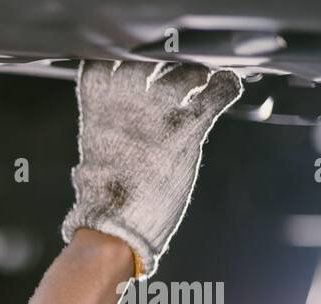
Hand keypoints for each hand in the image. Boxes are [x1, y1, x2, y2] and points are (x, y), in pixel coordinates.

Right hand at [61, 60, 242, 276]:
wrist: (113, 228)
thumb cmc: (102, 199)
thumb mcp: (94, 154)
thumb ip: (105, 131)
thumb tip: (106, 126)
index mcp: (98, 109)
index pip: (106, 63)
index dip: (122, 60)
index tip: (134, 65)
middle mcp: (128, 103)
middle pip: (149, 59)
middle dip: (161, 63)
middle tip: (172, 73)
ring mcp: (159, 114)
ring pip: (186, 71)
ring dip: (196, 74)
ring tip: (201, 81)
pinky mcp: (187, 130)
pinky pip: (217, 92)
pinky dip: (226, 86)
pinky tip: (226, 86)